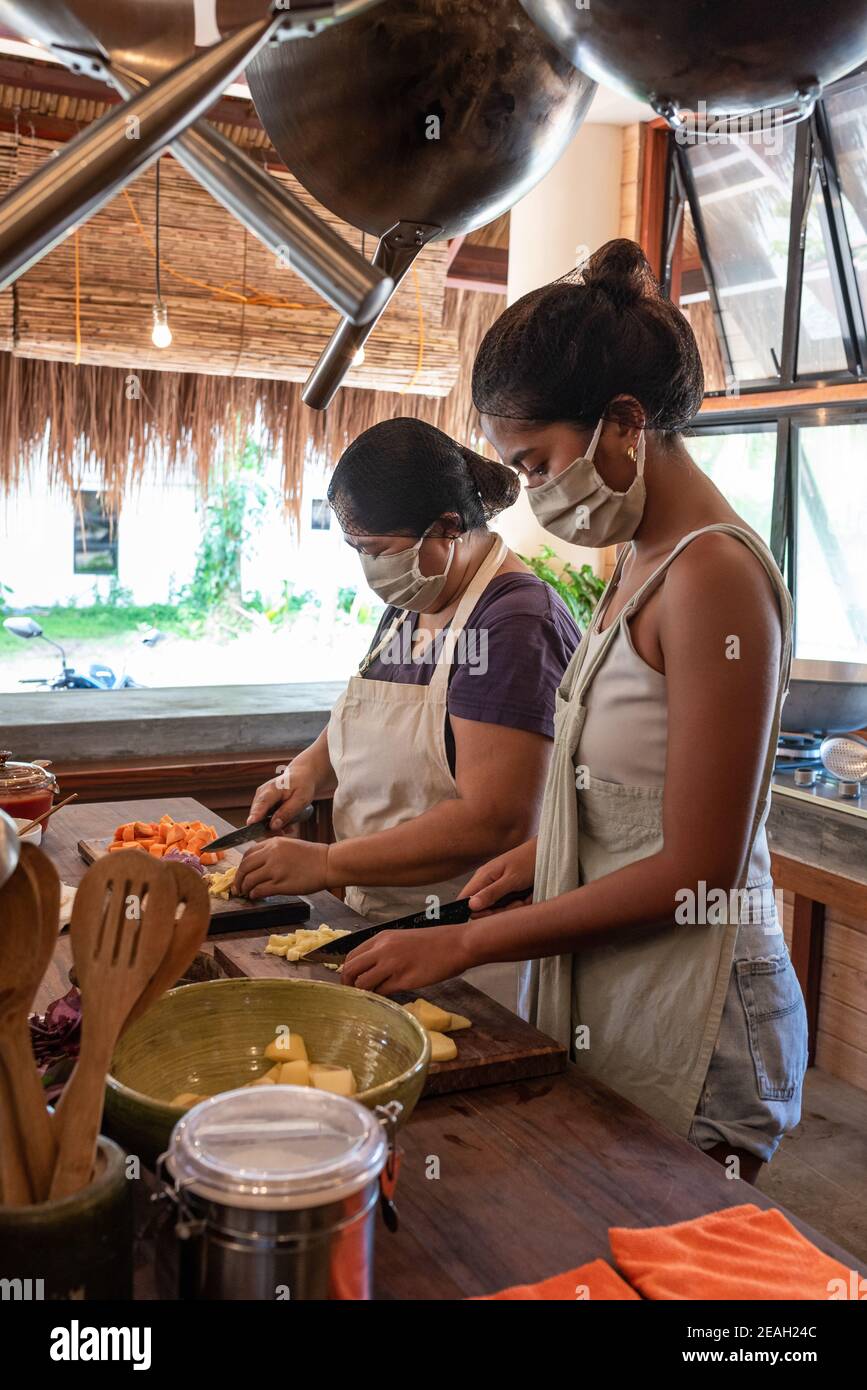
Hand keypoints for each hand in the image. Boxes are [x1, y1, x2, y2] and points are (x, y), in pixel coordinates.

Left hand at [234, 837, 328, 898]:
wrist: (328, 863)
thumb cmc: (313, 856)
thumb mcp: (289, 845)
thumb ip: (272, 852)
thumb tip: (258, 865)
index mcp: (273, 843)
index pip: (247, 854)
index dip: (241, 867)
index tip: (240, 874)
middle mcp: (271, 854)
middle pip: (244, 867)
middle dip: (238, 879)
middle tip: (237, 887)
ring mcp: (276, 869)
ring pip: (250, 880)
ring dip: (245, 888)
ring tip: (246, 893)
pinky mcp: (281, 884)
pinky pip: (260, 890)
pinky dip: (254, 894)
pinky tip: (256, 896)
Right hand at [248, 759, 316, 831]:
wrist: (300, 775)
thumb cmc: (302, 785)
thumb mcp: (301, 800)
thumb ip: (287, 812)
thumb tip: (273, 826)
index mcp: (272, 789)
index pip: (261, 804)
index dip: (255, 816)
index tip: (251, 825)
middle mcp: (261, 793)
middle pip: (257, 815)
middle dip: (269, 828)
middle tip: (285, 833)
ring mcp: (260, 798)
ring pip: (259, 818)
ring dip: (272, 826)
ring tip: (289, 828)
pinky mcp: (262, 802)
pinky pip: (263, 816)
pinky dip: (273, 822)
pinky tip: (285, 824)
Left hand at [341, 924, 472, 994]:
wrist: (457, 944)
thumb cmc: (434, 942)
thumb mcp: (402, 939)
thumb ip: (383, 952)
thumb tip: (368, 971)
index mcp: (381, 938)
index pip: (351, 956)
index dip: (347, 972)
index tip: (351, 982)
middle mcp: (382, 949)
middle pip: (350, 970)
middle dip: (349, 984)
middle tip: (355, 994)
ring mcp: (392, 965)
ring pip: (363, 983)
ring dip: (366, 992)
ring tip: (376, 995)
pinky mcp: (404, 980)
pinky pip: (382, 992)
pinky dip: (381, 997)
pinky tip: (389, 996)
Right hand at [459, 837, 536, 913]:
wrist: (546, 854)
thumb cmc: (529, 861)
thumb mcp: (511, 880)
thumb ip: (491, 893)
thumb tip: (471, 906)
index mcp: (482, 877)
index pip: (464, 900)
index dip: (475, 912)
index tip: (493, 913)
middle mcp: (486, 883)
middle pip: (481, 909)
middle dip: (499, 912)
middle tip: (516, 903)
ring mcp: (496, 887)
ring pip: (495, 910)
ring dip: (511, 909)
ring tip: (523, 898)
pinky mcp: (506, 891)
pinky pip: (506, 906)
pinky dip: (517, 905)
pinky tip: (526, 898)